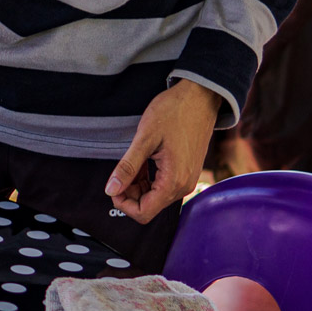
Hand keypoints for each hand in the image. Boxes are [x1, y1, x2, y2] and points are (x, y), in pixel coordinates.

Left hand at [104, 79, 221, 223]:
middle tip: (121, 168)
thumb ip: (128, 167)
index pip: (143, 213)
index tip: (113, 184)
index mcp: (174, 182)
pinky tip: (142, 160)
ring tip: (134, 159)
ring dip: (138, 184)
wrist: (200, 97)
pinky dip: (147, 177)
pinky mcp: (186, 172)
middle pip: (148, 206)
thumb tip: (111, 190)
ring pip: (154, 196)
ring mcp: (186, 180)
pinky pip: (162, 185)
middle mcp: (183, 186)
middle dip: (129, 192)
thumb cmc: (173, 113)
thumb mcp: (144, 139)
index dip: (123, 203)